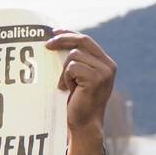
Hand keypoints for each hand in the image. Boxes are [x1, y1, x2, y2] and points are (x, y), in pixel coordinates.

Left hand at [46, 31, 115, 150]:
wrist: (83, 122)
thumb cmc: (78, 100)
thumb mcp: (80, 75)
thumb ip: (78, 59)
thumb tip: (58, 38)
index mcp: (107, 63)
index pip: (87, 40)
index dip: (69, 33)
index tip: (53, 32)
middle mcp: (109, 66)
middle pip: (82, 42)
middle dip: (62, 40)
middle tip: (46, 46)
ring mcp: (104, 72)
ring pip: (74, 56)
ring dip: (65, 70)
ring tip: (68, 85)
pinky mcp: (96, 79)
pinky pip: (72, 67)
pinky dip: (66, 78)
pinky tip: (71, 89)